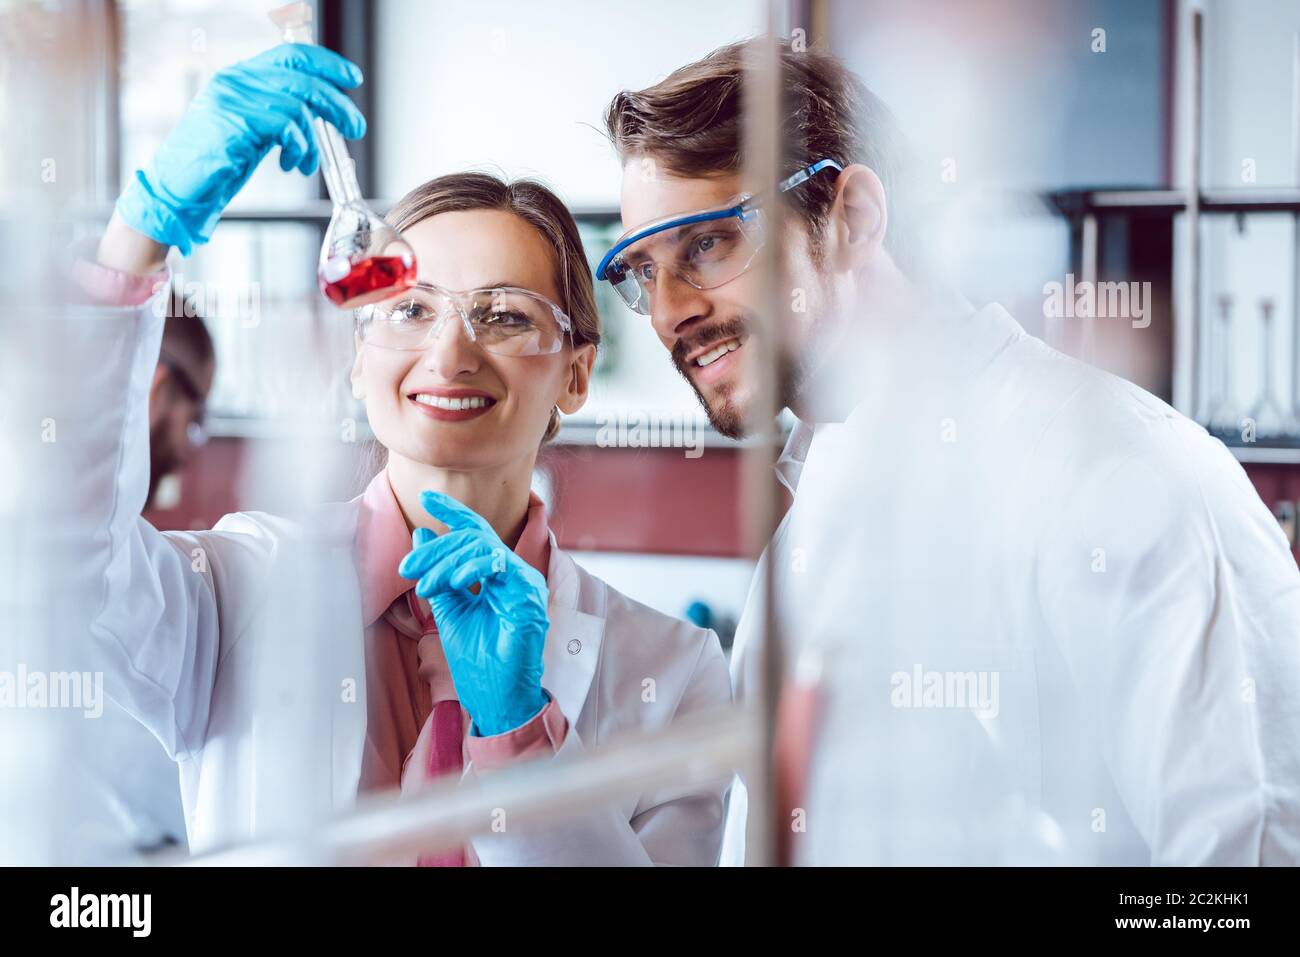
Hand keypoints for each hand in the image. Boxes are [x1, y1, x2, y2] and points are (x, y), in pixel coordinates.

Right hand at [115, 43, 365, 255]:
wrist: (176, 190)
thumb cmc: (215, 166)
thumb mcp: (253, 132)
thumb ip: (278, 115)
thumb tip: (321, 113)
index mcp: (239, 77)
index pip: (290, 55)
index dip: (326, 63)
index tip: (352, 78)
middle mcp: (235, 81)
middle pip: (302, 78)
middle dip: (337, 104)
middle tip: (355, 128)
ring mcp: (232, 99)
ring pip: (298, 105)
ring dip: (314, 141)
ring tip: (306, 162)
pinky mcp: (233, 122)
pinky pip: (286, 126)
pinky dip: (300, 148)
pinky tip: (292, 164)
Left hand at [398, 491, 549, 736]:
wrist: (497, 697)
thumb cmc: (479, 661)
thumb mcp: (449, 612)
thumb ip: (438, 576)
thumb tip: (420, 536)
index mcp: (496, 577)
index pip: (474, 535)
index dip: (451, 513)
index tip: (425, 498)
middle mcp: (513, 575)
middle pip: (472, 538)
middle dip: (434, 548)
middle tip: (406, 569)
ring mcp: (524, 583)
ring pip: (482, 547)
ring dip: (446, 561)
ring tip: (425, 584)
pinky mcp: (529, 594)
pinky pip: (499, 564)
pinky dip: (473, 567)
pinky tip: (453, 581)